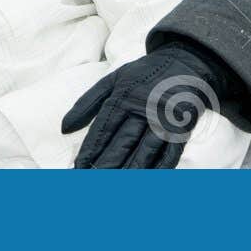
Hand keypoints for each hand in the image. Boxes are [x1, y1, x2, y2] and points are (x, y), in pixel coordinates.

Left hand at [60, 42, 229, 168]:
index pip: (104, 128)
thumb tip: (64, 128)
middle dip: (105, 165)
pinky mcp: (182, 129)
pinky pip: (169, 155)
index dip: (90, 150)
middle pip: (122, 143)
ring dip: (129, 173)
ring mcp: (165, 120)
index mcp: (124, 96)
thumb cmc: (145, 73)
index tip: (78, 167)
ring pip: (144, 152)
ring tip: (114, 189)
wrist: (185, 60)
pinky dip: (158, 172)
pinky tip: (145, 183)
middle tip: (91, 183)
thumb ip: (88, 102)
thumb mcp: (114, 79)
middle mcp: (143, 109)